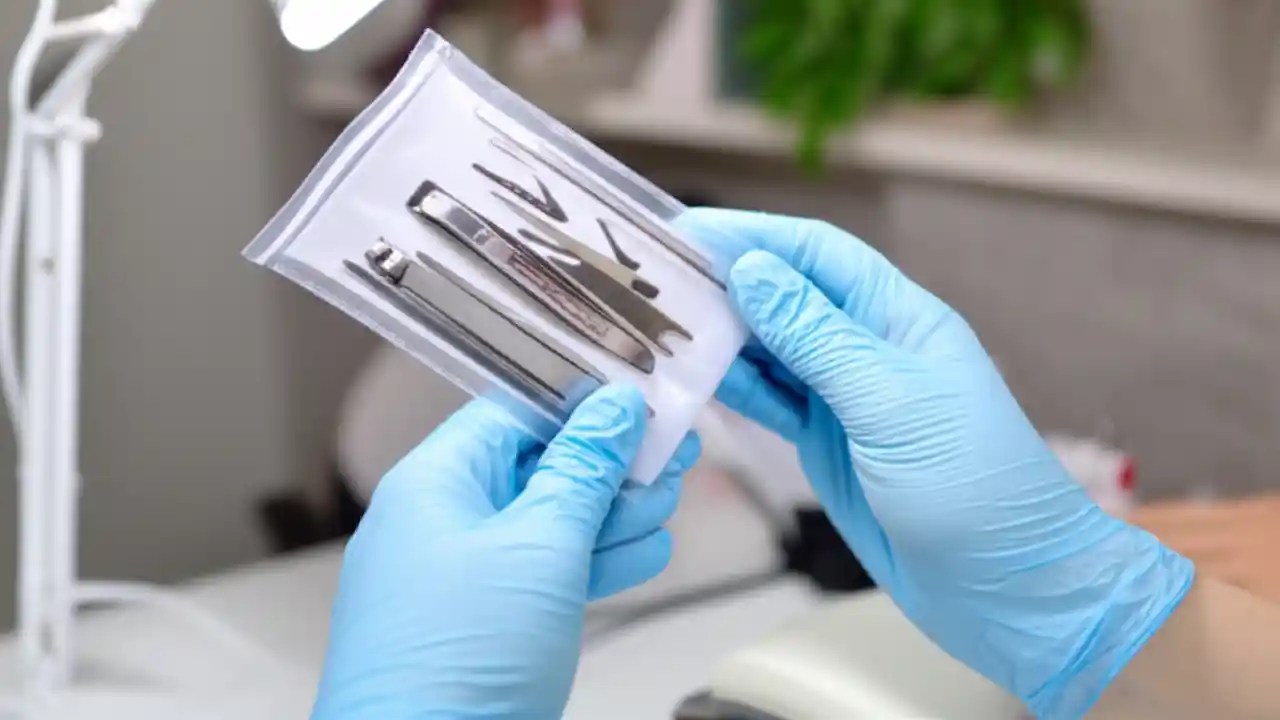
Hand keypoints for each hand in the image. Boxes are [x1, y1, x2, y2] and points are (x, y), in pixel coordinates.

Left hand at [312, 385, 698, 719]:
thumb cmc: (457, 663)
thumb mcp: (540, 547)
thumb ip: (583, 472)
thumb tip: (614, 409)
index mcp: (434, 482)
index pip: (513, 412)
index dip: (582, 403)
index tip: (642, 402)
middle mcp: (439, 522)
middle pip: (535, 468)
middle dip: (610, 465)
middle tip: (672, 456)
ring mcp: (457, 577)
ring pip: (544, 525)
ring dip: (611, 515)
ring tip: (667, 503)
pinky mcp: (480, 626)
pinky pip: (539, 576)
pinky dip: (591, 563)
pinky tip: (643, 552)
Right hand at [679, 209, 1192, 718]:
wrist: (1008, 589)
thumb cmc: (976, 488)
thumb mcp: (889, 402)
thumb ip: (815, 337)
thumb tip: (753, 271)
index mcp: (899, 318)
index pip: (816, 253)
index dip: (752, 235)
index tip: (687, 231)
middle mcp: (868, 348)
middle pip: (785, 296)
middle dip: (724, 283)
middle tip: (653, 282)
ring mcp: (845, 399)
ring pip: (769, 351)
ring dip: (719, 338)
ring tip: (657, 329)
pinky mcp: (828, 445)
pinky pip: (770, 403)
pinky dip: (731, 390)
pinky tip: (694, 379)